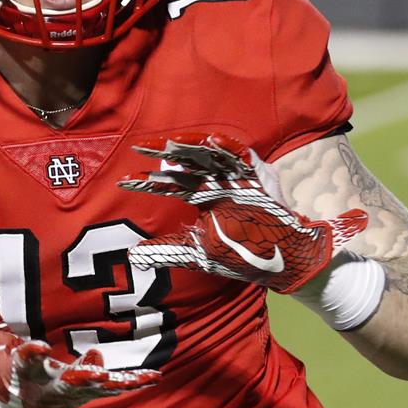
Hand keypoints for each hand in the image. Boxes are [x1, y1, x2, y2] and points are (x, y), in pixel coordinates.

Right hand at [0, 271, 157, 407]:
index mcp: (17, 375)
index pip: (21, 363)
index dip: (28, 355)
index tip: (35, 346)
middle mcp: (44, 388)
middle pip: (63, 384)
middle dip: (78, 377)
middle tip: (93, 371)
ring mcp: (67, 394)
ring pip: (93, 389)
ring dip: (113, 382)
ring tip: (138, 378)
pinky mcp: (84, 394)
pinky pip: (111, 389)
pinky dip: (130, 383)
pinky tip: (152, 376)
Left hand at [119, 135, 367, 293]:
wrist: (282, 265)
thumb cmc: (242, 256)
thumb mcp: (198, 254)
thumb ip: (168, 251)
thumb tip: (133, 255)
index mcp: (207, 197)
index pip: (174, 183)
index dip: (151, 182)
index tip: (125, 180)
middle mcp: (221, 184)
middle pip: (189, 162)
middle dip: (164, 154)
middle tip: (138, 146)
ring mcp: (241, 180)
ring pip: (213, 156)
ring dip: (192, 147)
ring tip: (168, 142)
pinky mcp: (262, 182)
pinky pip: (246, 161)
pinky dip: (230, 151)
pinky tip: (211, 144)